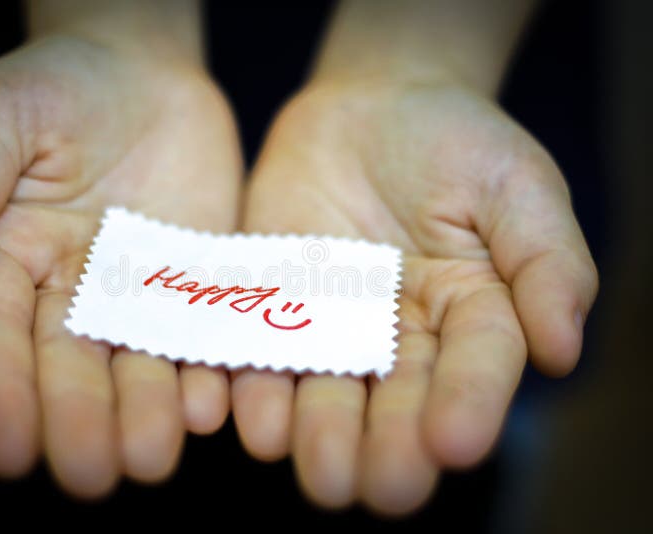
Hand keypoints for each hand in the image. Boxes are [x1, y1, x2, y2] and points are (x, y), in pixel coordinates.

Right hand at [0, 35, 240, 496]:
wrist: (141, 74)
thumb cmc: (54, 88)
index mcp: (4, 262)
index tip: (7, 451)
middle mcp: (69, 294)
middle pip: (69, 366)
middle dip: (79, 421)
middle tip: (94, 475)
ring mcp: (138, 292)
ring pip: (138, 363)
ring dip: (147, 413)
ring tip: (153, 456)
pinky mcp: (197, 282)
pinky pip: (204, 333)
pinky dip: (208, 371)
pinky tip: (214, 407)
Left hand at [235, 78, 597, 513]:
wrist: (372, 102)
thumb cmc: (456, 141)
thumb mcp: (516, 184)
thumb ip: (545, 261)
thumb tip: (563, 349)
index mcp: (471, 315)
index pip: (476, 366)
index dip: (470, 404)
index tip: (453, 442)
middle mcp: (400, 336)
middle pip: (397, 398)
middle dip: (389, 444)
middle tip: (380, 489)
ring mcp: (332, 323)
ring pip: (326, 387)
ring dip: (319, 432)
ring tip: (316, 470)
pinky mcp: (273, 300)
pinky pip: (259, 346)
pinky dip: (254, 382)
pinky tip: (250, 419)